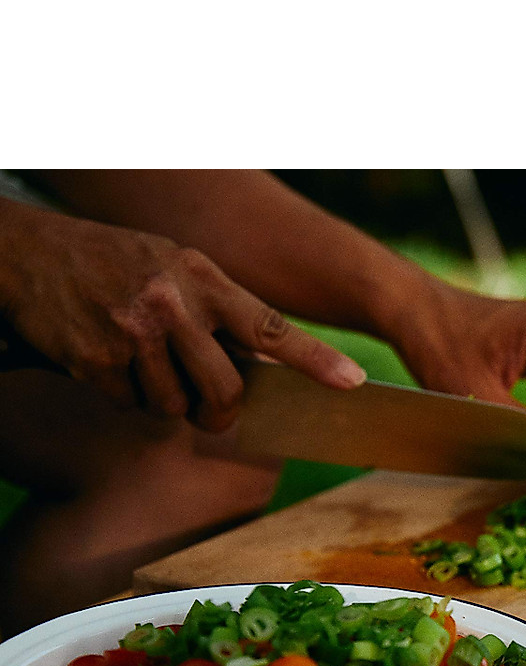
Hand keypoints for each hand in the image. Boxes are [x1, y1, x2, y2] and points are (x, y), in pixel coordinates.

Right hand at [0, 201, 365, 431]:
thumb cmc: (114, 262)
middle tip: (210, 412)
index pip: (272, 326)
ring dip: (161, 399)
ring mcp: (134, 331)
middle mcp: (174, 303)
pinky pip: (128, 403)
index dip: (315, 359)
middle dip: (221, 412)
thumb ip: (220, 310)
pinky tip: (104, 358)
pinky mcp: (97, 358)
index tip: (353, 382)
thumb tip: (267, 364)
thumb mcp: (175, 267)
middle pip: (226, 389)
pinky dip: (120, 393)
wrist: (27, 252)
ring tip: (139, 360)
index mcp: (203, 278)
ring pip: (174, 405)